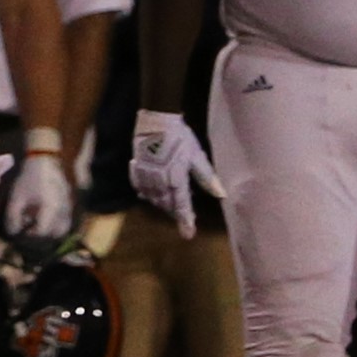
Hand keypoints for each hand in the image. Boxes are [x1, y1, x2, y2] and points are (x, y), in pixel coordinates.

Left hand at [5, 153, 74, 238]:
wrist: (45, 160)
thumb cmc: (29, 178)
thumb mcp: (16, 197)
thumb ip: (12, 218)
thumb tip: (14, 234)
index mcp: (51, 209)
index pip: (42, 233)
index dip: (30, 236)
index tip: (21, 232)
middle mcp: (64, 211)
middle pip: (55, 236)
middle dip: (41, 238)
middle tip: (29, 232)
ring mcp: (70, 208)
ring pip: (62, 231)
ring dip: (49, 233)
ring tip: (36, 226)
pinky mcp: (71, 206)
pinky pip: (65, 223)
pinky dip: (55, 226)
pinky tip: (43, 219)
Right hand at [130, 110, 223, 239]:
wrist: (155, 121)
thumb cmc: (180, 137)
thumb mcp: (197, 155)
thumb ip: (206, 177)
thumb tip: (221, 194)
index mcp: (176, 179)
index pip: (182, 206)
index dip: (186, 221)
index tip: (188, 235)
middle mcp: (159, 182)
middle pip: (167, 204)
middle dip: (175, 212)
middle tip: (184, 216)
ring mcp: (145, 176)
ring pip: (153, 198)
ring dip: (162, 204)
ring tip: (170, 204)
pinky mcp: (136, 169)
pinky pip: (140, 189)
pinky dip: (147, 194)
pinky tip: (152, 194)